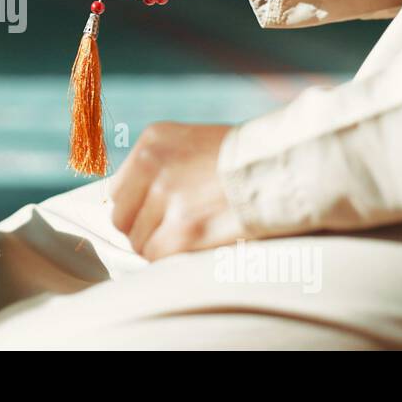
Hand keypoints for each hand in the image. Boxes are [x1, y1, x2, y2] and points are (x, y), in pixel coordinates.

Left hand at [109, 122, 244, 259]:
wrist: (284, 167)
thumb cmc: (248, 159)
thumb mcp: (196, 142)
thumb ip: (164, 167)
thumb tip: (140, 204)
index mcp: (152, 142)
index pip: (118, 190)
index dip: (136, 210)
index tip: (154, 218)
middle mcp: (151, 165)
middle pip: (122, 217)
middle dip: (143, 231)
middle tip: (170, 235)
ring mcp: (166, 198)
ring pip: (139, 241)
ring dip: (160, 246)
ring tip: (189, 241)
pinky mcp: (183, 229)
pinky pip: (157, 256)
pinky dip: (171, 259)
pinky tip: (193, 250)